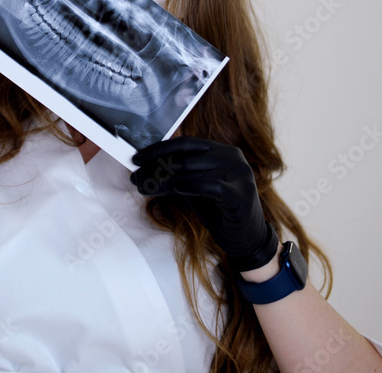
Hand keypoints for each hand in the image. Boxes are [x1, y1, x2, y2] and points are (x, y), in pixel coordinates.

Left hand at [130, 136, 277, 271]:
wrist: (245, 238)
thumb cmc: (218, 210)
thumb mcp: (193, 189)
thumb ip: (176, 175)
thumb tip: (144, 168)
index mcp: (221, 150)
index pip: (186, 144)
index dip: (160, 149)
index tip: (137, 158)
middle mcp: (232, 157)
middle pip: (186, 157)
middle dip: (156, 167)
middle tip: (136, 177)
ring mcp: (239, 174)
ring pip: (193, 171)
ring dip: (164, 180)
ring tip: (144, 187)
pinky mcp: (241, 194)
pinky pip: (210, 186)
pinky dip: (190, 186)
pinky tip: (175, 189)